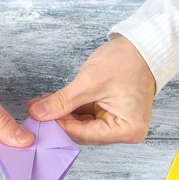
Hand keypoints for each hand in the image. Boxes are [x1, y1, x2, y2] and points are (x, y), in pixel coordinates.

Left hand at [28, 34, 155, 144]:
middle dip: (59, 121)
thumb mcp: (89, 82)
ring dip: (63, 114)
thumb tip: (39, 114)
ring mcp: (118, 122)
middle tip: (36, 113)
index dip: (60, 126)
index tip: (38, 119)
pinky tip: (54, 102)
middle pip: (83, 132)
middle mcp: (125, 131)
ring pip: (83, 124)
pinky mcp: (111, 112)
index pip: (85, 134)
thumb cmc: (127, 61)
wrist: (142, 45)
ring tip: (41, 105)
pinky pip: (87, 115)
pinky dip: (71, 108)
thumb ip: (62, 101)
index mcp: (127, 130)